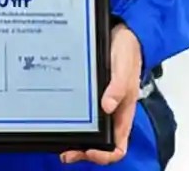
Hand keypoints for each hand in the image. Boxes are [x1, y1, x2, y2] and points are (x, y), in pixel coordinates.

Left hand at [61, 24, 142, 164]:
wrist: (121, 34)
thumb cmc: (127, 51)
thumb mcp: (124, 67)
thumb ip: (119, 86)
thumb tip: (108, 107)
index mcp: (124, 112)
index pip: (119, 145)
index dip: (105, 154)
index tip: (89, 151)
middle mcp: (113, 113)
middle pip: (101, 144)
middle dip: (84, 152)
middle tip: (66, 153)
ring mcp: (102, 106)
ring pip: (90, 132)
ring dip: (76, 141)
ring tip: (61, 143)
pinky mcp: (91, 97)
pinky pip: (83, 117)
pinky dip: (72, 123)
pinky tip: (61, 121)